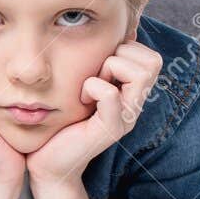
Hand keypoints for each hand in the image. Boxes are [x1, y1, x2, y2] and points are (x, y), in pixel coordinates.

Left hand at [25, 39, 162, 185]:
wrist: (47, 162)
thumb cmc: (62, 122)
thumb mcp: (83, 87)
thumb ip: (98, 66)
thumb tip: (109, 37)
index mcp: (132, 94)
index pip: (152, 57)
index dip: (126, 51)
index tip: (100, 67)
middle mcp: (135, 106)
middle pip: (152, 62)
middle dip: (120, 56)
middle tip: (96, 74)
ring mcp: (126, 119)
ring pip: (139, 73)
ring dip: (109, 69)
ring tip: (89, 87)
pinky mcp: (110, 130)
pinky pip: (110, 94)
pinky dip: (93, 88)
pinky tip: (81, 100)